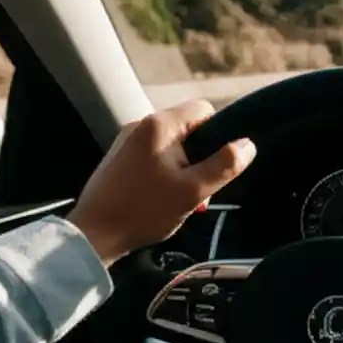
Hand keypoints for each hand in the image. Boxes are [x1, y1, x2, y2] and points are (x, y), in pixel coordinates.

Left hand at [67, 100, 255, 266]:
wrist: (94, 232)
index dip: (219, 135)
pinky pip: (153, 156)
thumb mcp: (193, 191)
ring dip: (184, 168)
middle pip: (188, 128)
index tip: (216, 165)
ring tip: (182, 200)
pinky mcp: (118, 158)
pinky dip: (165, 173)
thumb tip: (248, 145)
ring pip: (171, 145)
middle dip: (201, 157)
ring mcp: (127, 140)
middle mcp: (142, 124)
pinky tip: (162, 199)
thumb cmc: (145, 210)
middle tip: (200, 191)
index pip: (204, 110)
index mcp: (161, 125)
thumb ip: (224, 166)